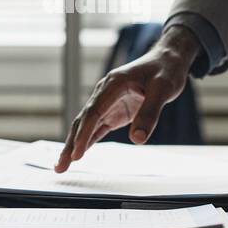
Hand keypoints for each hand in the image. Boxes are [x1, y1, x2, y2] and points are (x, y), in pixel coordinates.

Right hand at [54, 27, 197, 171]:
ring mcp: (107, 102)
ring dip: (74, 145)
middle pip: (83, 120)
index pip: (94, 112)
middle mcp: (105, 93)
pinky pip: (96, 128)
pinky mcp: (113, 111)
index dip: (84, 134)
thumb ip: (150, 113)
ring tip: (62, 165)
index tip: (77, 153)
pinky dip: (86, 141)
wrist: (166, 61)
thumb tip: (137, 139)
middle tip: (60, 165)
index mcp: (114, 84)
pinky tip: (77, 155)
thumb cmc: (164, 72)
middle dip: (71, 144)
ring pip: (86, 126)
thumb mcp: (162, 90)